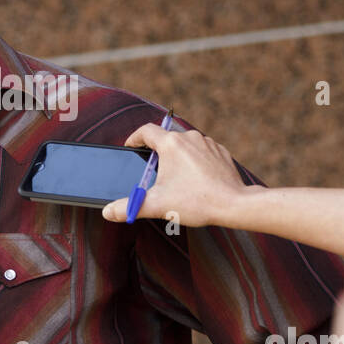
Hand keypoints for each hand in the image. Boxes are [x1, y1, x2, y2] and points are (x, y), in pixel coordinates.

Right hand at [101, 124, 251, 227]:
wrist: (234, 204)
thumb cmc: (196, 202)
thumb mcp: (157, 205)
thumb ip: (129, 207)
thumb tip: (109, 211)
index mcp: (171, 144)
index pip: (146, 131)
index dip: (135, 138)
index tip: (131, 147)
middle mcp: (189, 137)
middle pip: (165, 138)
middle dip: (156, 152)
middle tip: (152, 170)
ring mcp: (207, 143)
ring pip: (184, 145)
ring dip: (176, 157)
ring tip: (173, 178)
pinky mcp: (220, 153)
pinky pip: (201, 152)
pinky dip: (194, 162)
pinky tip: (194, 180)